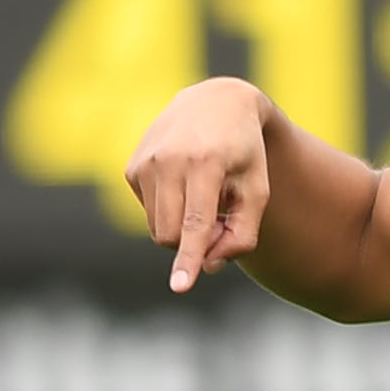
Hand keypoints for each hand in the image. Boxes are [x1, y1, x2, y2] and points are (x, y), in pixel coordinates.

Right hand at [118, 78, 273, 291]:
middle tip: (220, 219)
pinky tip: (184, 183)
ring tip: (203, 196)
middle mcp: (169, 159)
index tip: (180, 287)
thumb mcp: (257, 191)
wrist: (216, 103)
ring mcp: (145, 161)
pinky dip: (168, 210)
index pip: (195, 224)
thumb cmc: (244, 154)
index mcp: (205, 163)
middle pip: (170, 235)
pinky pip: (148, 212)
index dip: (188, 259)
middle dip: (191, 244)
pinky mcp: (132, 167)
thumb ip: (242, 234)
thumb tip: (208, 265)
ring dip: (181, 227)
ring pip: (156, 228)